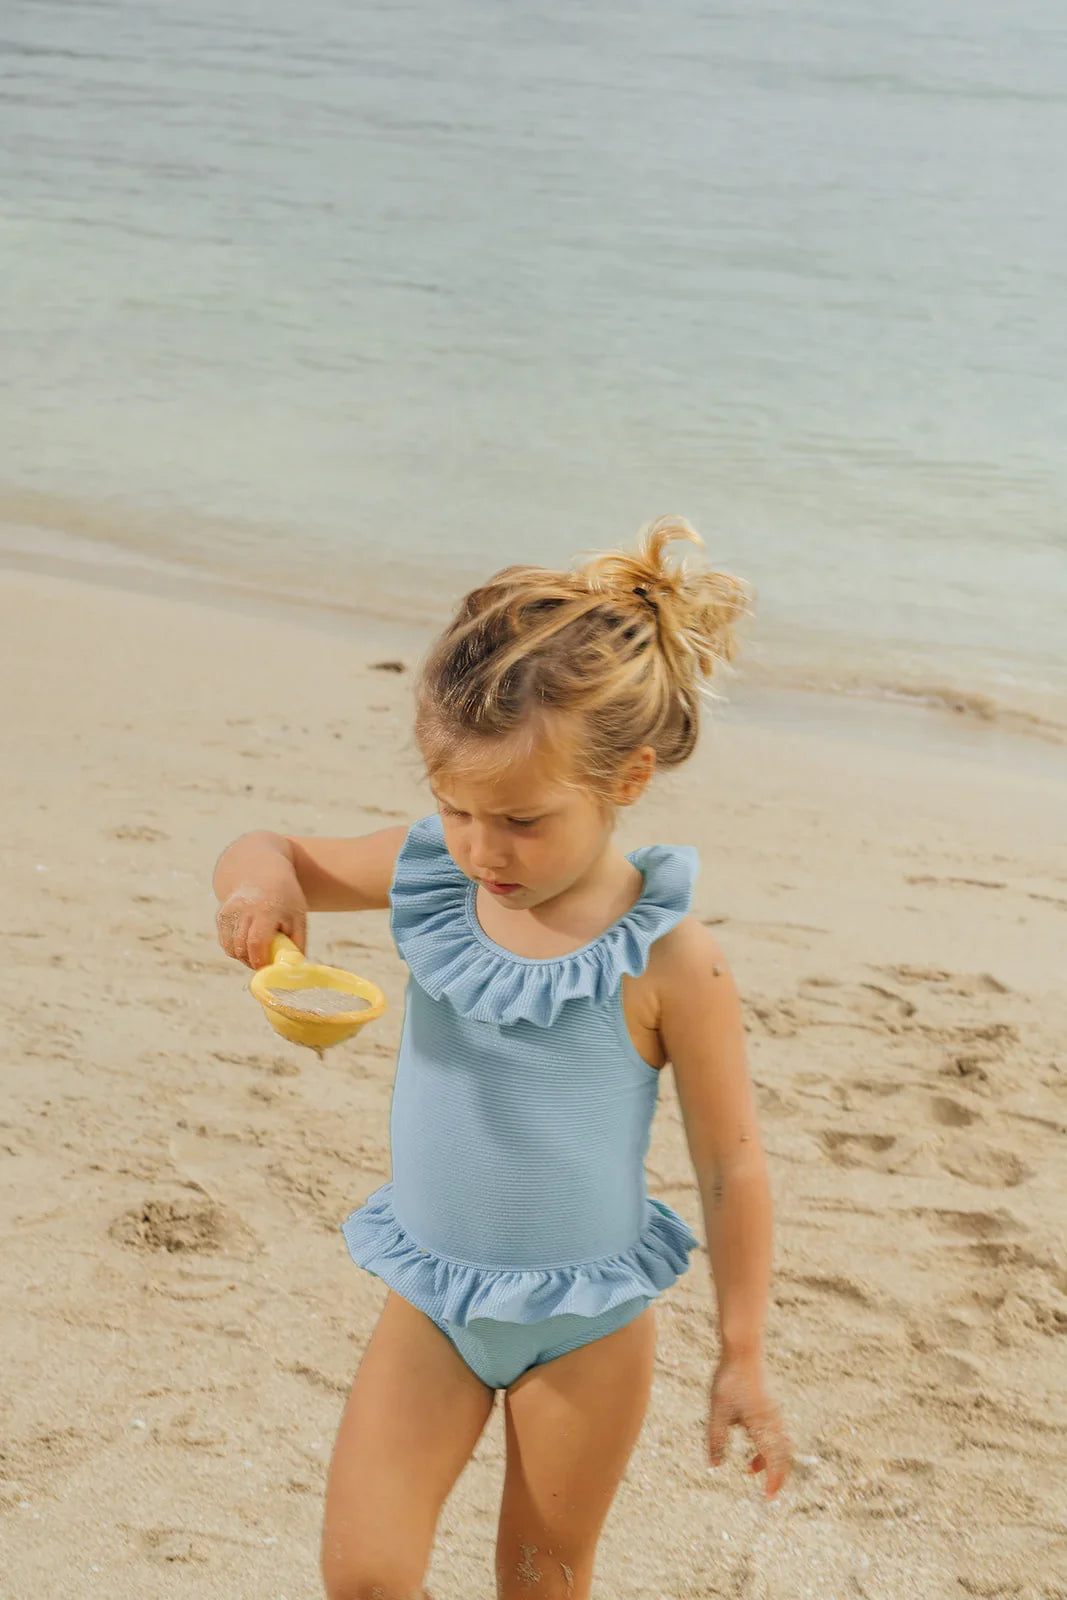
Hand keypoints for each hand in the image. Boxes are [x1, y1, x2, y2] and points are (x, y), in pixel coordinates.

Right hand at [216, 885, 306, 968]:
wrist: (264, 874)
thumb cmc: (286, 899)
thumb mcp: (299, 917)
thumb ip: (297, 944)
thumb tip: (293, 969)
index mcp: (266, 910)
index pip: (256, 942)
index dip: (260, 960)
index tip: (268, 968)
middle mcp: (244, 909)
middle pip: (241, 948)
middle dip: (252, 962)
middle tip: (264, 964)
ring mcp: (230, 911)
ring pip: (230, 948)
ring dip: (242, 957)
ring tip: (256, 954)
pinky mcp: (221, 915)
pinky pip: (225, 942)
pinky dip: (235, 948)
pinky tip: (247, 943)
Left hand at [707, 1353, 790, 1497]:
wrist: (743, 1352)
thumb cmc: (730, 1381)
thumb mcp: (718, 1412)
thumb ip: (716, 1440)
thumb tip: (715, 1466)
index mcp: (762, 1427)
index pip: (773, 1462)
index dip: (772, 1481)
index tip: (768, 1498)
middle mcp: (773, 1423)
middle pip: (783, 1457)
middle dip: (777, 1476)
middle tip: (768, 1493)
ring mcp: (774, 1414)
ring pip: (781, 1446)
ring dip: (772, 1461)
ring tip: (752, 1470)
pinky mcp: (770, 1407)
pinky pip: (776, 1434)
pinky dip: (769, 1447)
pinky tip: (752, 1446)